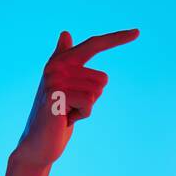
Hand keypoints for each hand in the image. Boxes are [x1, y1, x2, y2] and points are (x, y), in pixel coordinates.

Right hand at [11, 28, 138, 167]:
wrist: (39, 143)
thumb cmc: (57, 115)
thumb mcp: (65, 86)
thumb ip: (66, 60)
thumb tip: (65, 33)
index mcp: (61, 60)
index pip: (94, 44)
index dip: (116, 38)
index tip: (137, 32)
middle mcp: (56, 66)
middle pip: (102, 78)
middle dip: (93, 98)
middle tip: (71, 107)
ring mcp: (54, 80)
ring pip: (97, 92)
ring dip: (87, 108)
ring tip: (68, 112)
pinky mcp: (56, 95)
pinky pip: (89, 103)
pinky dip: (83, 115)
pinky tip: (66, 118)